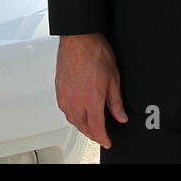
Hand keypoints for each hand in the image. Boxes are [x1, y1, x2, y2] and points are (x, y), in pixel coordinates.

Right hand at [55, 33, 126, 149]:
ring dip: (81, 126)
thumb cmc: (95, 53)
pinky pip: (64, 109)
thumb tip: (120, 116)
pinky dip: (71, 115)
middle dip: (92, 134)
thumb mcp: (113, 79)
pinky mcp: (59, 89)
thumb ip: (116, 102)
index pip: (97, 128)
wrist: (79, 39)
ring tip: (88, 126)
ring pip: (72, 119)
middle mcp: (76, 101)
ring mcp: (65, 95)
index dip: (103, 138)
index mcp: (91, 100)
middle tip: (99, 136)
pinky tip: (76, 112)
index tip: (107, 141)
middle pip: (83, 127)